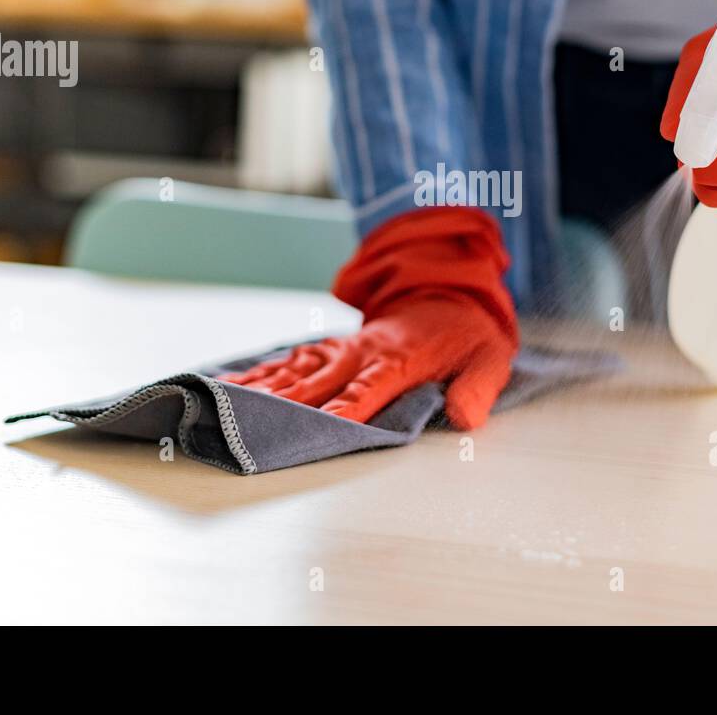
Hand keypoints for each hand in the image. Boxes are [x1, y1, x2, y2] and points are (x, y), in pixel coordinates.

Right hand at [220, 207, 516, 429]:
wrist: (449, 289)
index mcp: (401, 358)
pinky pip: (291, 359)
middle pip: (320, 382)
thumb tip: (464, 418)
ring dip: (263, 389)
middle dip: (287, 407)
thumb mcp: (491, 358)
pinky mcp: (331, 346)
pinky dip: (261, 372)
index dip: (346, 409)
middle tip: (251, 427)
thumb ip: (477, 389)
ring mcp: (343, 347)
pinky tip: (231, 385)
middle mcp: (364, 351)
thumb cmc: (469, 334)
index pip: (369, 388)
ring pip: (297, 369)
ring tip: (224, 405)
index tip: (321, 428)